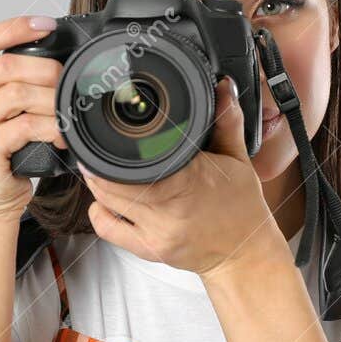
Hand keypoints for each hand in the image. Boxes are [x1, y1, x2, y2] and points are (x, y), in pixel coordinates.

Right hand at [0, 15, 66, 221]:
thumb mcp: (7, 113)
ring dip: (52, 101)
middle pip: (7, 65)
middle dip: (47, 70)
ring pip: (17, 94)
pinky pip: (24, 126)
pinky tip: (61, 134)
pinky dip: (50, 127)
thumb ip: (22, 85)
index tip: (46, 25)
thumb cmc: (5, 155)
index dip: (14, 27)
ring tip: (66, 113)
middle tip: (67, 84)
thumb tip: (62, 63)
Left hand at [78, 79, 288, 277]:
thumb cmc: (242, 209)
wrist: (245, 254)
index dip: (118, 147)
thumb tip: (224, 87)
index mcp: (191, 180)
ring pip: (108, 202)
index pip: (143, 160)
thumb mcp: (239, 161)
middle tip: (94, 149)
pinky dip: (99, 213)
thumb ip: (227, 122)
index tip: (110, 132)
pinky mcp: (150, 249)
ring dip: (97, 183)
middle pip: (115, 180)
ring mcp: (158, 231)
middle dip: (99, 163)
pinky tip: (103, 202)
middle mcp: (171, 208)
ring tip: (97, 169)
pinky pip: (110, 231)